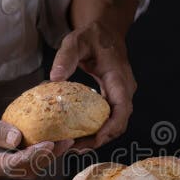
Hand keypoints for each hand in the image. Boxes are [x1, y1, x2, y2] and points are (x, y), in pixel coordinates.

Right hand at [0, 96, 73, 179]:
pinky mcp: (0, 162)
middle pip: (23, 170)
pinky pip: (22, 161)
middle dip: (46, 157)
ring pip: (26, 168)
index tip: (50, 143)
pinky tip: (52, 139)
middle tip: (67, 140)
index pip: (11, 164)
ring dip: (46, 156)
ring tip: (66, 140)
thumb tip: (18, 138)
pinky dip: (38, 152)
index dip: (33, 155)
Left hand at [50, 21, 136, 149]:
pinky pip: (110, 118)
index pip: (122, 109)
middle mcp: (124, 89)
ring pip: (116, 124)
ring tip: (75, 145)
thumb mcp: (75, 41)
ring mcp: (121, 95)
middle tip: (77, 147)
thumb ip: (66, 57)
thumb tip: (54, 78)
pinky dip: (98, 129)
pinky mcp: (114, 98)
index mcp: (119, 78)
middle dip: (101, 139)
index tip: (95, 140)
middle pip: (120, 122)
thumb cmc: (91, 36)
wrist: (106, 32)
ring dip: (99, 137)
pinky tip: (79, 134)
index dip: (111, 128)